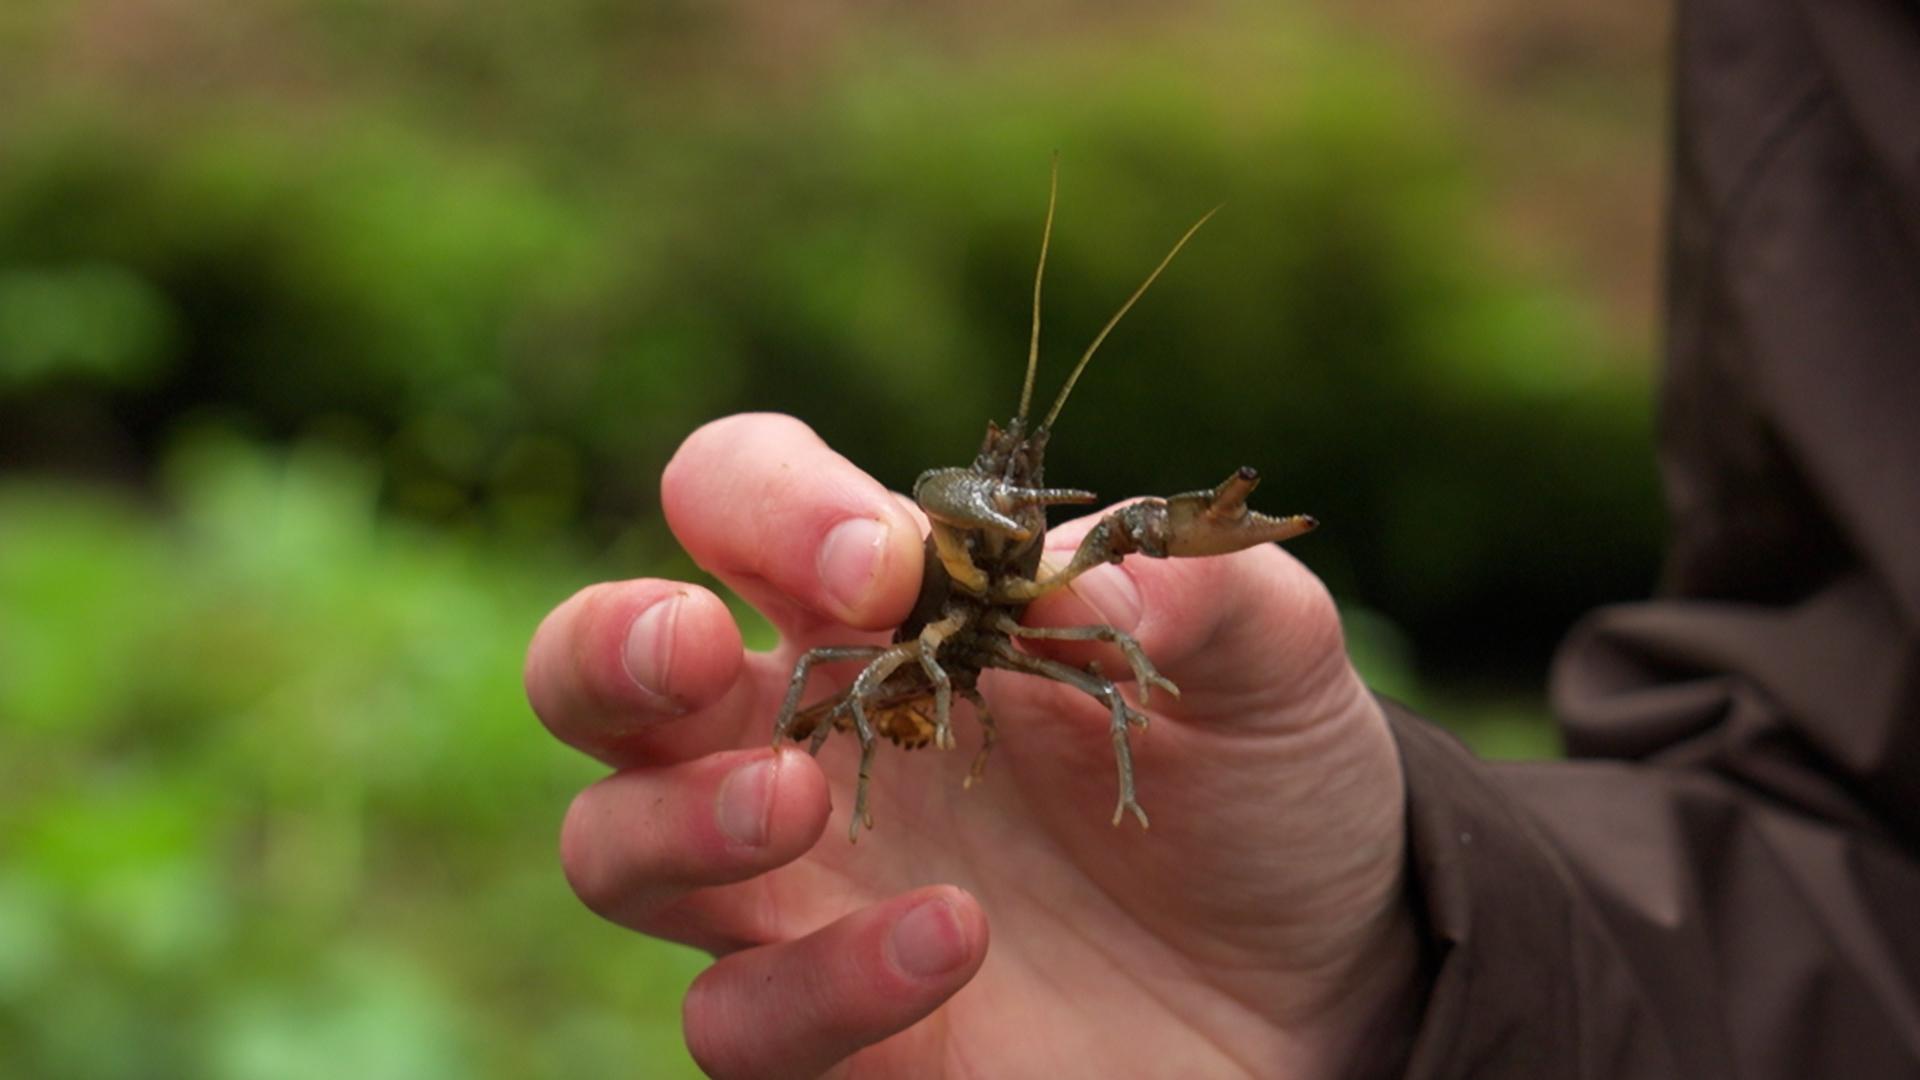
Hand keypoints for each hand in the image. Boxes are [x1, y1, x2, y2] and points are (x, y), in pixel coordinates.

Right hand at [527, 414, 1416, 1078]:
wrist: (1315, 986)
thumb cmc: (1263, 793)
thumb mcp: (1274, 667)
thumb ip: (1210, 593)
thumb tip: (1088, 574)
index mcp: (886, 613)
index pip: (738, 501)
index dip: (769, 506)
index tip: (881, 564)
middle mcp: (810, 735)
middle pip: (595, 670)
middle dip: (607, 645)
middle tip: (693, 647)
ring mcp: (804, 889)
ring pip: (611, 848)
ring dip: (679, 819)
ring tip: (793, 805)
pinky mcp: (834, 1027)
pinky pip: (735, 1018)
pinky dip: (814, 983)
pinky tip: (950, 943)